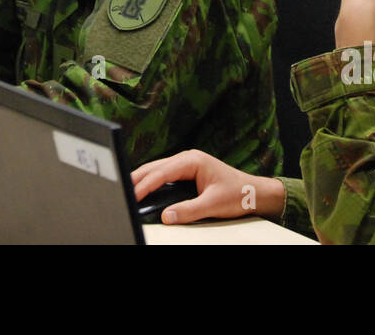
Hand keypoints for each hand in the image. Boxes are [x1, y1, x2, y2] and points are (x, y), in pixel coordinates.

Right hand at [130, 150, 285, 224]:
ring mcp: (186, 163)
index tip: (131, 195)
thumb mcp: (213, 205)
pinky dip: (151, 180)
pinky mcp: (186, 171)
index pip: (161, 172)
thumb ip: (189, 211)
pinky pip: (163, 174)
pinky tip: (142, 188)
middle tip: (120, 190)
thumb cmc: (238, 194)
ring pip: (157, 168)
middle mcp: (187, 158)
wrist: (254, 192)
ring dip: (142, 178)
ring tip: (126, 189)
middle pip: (155, 167)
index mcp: (192, 160)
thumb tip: (166, 217)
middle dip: (137, 178)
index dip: (144, 184)